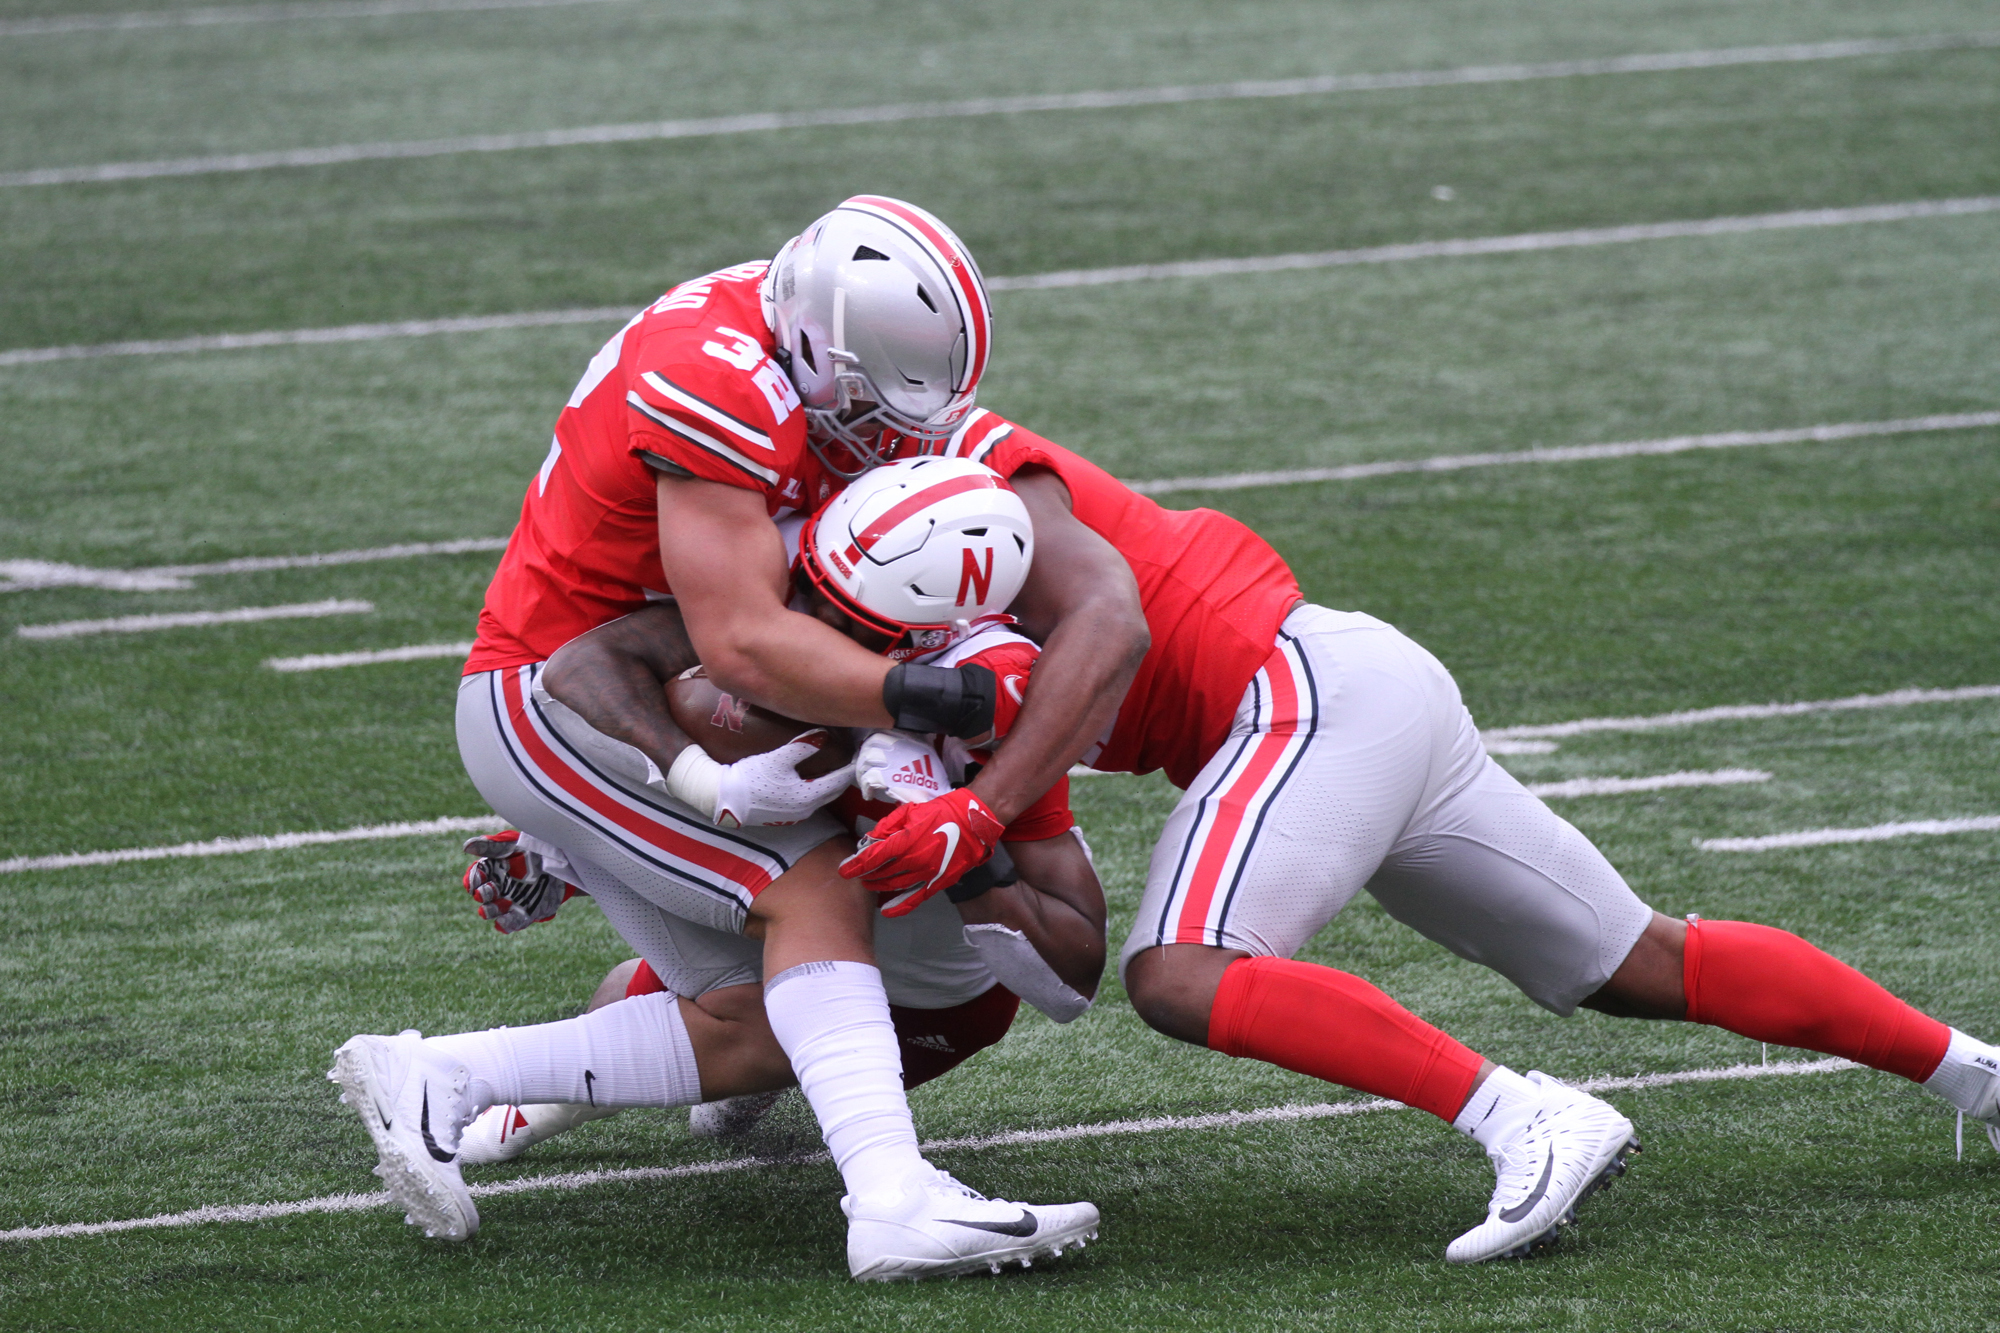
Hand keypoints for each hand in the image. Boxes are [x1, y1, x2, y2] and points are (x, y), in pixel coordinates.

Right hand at [462, 831, 578, 933]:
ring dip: (491, 910)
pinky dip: (505, 924)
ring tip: (504, 902)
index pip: (474, 878)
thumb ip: (491, 847)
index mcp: (492, 871)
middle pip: (480, 896)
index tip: (478, 878)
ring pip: (490, 912)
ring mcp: (508, 902)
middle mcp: (497, 888)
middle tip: (492, 889)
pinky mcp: (522, 914)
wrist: (561, 865)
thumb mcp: (514, 846)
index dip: (473, 880)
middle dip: (483, 894)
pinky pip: (508, 924)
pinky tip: (505, 920)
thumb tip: (466, 846)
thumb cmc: (535, 852)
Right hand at [667, 733, 851, 827]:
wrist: (722, 799)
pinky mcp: (780, 815)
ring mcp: (792, 815)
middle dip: (842, 776)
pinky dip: (813, 790)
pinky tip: (808, 779)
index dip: (850, 767)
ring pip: (819, 798)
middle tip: (850, 760)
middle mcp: (804, 810)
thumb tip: (824, 734)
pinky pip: (806, 801)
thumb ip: (802, 746)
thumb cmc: (749, 778)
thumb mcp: (777, 759)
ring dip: (827, 784)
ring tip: (833, 767)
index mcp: (808, 796)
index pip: (838, 781)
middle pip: (831, 792)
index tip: (859, 755)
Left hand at [839, 787, 1004, 915]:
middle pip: (881, 873)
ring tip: (869, 884)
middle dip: (866, 875)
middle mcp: (913, 861)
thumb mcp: (909, 812)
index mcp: (905, 840)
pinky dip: (898, 907)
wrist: (971, 822)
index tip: (844, 870)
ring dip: (878, 886)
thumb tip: (869, 841)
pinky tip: (885, 910)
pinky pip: (914, 900)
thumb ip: (887, 827)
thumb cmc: (939, 812)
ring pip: (894, 886)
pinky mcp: (937, 883)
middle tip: (857, 874)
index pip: (872, 858)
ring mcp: (926, 874)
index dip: (855, 865)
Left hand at [853, 729, 949, 804]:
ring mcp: (890, 760)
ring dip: (862, 772)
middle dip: (863, 756)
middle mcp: (897, 745)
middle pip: (870, 744)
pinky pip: (867, 779)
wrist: (935, 795)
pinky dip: (865, 788)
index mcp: (907, 738)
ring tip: (864, 781)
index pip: (881, 733)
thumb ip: (915, 744)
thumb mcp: (928, 754)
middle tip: (863, 766)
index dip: (872, 742)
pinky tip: (868, 795)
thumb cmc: (934, 778)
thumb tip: (902, 741)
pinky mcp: (885, 776)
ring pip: (866, 759)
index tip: (869, 750)